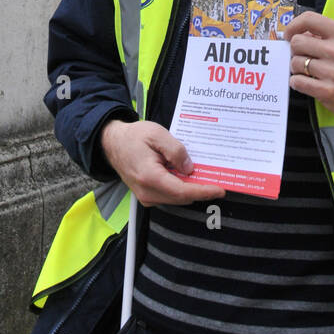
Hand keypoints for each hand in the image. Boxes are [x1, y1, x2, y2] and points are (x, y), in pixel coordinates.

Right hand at [99, 118, 225, 207]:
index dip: (203, 192)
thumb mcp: (157, 134)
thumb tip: (190, 168)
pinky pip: (169, 196)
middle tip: (218, 180)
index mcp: (150, 177)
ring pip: (176, 199)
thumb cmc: (134, 136)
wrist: (113, 143)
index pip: (183, 191)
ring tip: (205, 177)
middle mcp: (147, 192)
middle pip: (182, 198)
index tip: (220, 190)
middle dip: (201, 190)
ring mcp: (146, 197)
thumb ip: (176, 151)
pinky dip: (181, 189)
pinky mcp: (147, 196)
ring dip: (191, 190)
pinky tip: (188, 177)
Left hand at [287, 11, 333, 122]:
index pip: (309, 19)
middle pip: (297, 42)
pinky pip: (297, 82)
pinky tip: (306, 82)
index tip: (289, 34)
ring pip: (295, 63)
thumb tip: (300, 33)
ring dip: (296, 68)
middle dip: (295, 50)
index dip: (293, 26)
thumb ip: (326, 35)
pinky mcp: (327, 92)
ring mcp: (332, 72)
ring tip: (307, 71)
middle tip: (302, 56)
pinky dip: (297, 82)